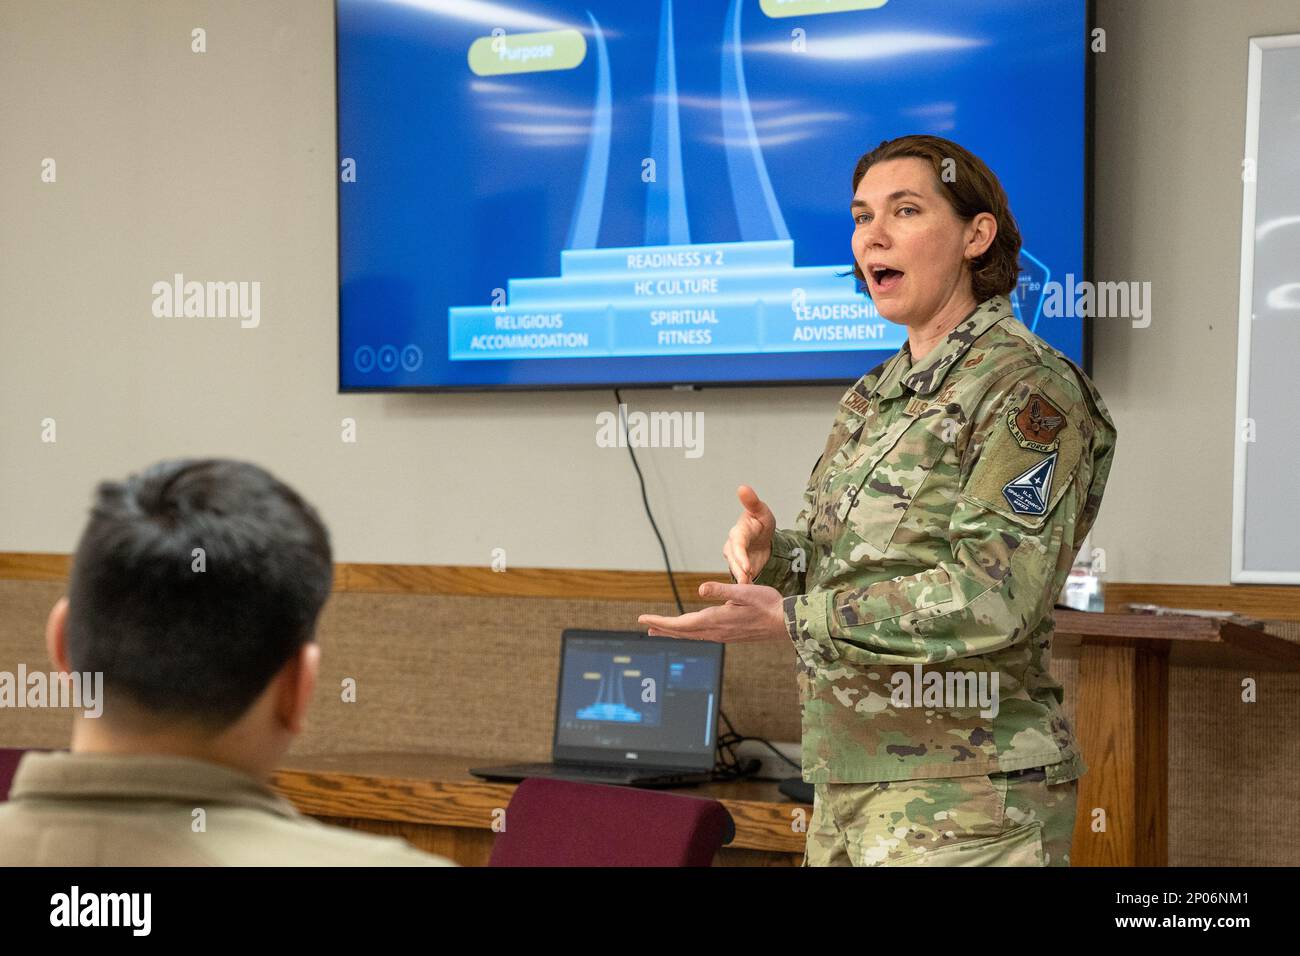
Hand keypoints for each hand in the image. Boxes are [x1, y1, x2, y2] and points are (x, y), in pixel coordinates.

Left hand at [639, 582, 786, 643]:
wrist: (786, 623)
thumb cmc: (768, 604)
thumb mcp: (745, 591)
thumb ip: (722, 590)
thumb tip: (700, 590)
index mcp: (716, 619)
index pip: (681, 623)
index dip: (661, 622)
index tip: (643, 619)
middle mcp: (716, 631)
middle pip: (682, 631)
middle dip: (662, 628)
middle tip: (645, 625)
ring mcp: (722, 635)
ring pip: (691, 635)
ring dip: (673, 631)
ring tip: (659, 629)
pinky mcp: (728, 635)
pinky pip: (702, 636)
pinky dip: (688, 633)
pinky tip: (688, 631)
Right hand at [723, 485, 775, 584]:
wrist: (763, 538)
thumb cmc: (761, 522)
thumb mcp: (761, 511)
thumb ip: (752, 502)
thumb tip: (742, 487)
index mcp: (738, 532)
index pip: (737, 543)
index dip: (741, 555)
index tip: (747, 566)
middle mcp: (732, 547)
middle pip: (734, 560)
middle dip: (740, 571)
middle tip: (746, 581)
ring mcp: (734, 559)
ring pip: (735, 570)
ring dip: (742, 580)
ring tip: (748, 589)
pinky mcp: (739, 569)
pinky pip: (740, 578)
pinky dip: (744, 586)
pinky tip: (750, 596)